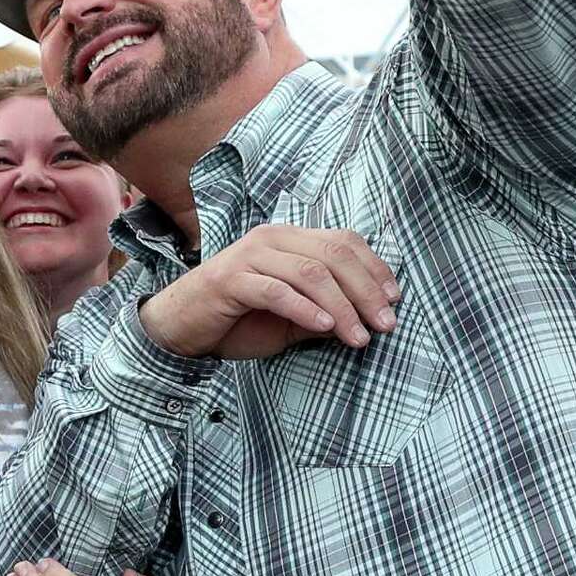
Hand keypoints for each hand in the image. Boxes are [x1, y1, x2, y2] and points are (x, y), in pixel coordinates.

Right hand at [138, 225, 398, 359]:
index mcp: (289, 239)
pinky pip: (277, 291)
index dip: (374, 269)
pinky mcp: (231, 280)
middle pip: (333, 255)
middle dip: (366, 291)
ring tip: (359, 337)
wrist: (180, 327)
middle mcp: (271, 239)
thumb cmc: (237, 321)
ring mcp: (250, 256)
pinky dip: (306, 309)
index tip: (394, 301)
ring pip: (310, 273)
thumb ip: (325, 313)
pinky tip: (326, 327)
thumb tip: (369, 320)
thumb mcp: (291, 319)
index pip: (343, 242)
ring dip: (342, 307)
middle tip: (386, 324)